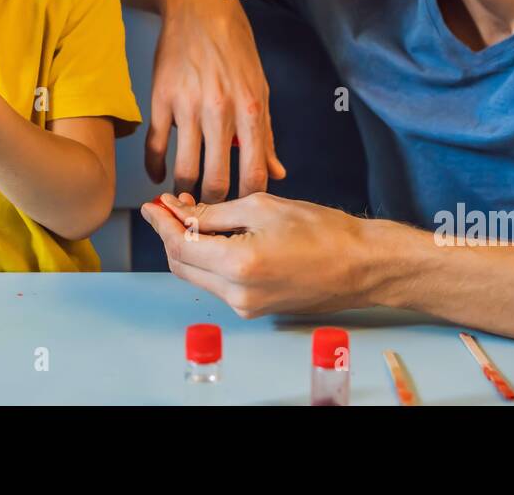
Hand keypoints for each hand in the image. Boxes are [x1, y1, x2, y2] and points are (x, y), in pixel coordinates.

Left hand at [139, 191, 378, 317]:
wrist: (360, 264)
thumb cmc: (322, 231)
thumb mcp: (262, 207)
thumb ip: (215, 213)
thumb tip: (181, 211)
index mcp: (237, 265)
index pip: (179, 245)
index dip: (162, 222)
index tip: (153, 204)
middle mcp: (237, 294)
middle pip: (181, 265)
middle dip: (171, 234)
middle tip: (171, 206)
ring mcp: (245, 306)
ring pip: (197, 275)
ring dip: (189, 247)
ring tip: (194, 215)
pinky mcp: (254, 309)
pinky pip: (218, 283)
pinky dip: (209, 260)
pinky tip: (215, 237)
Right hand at [146, 0, 285, 201]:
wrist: (200, 6)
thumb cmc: (235, 47)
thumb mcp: (259, 87)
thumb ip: (266, 134)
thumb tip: (277, 172)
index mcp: (250, 108)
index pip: (254, 173)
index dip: (248, 200)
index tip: (243, 211)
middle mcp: (220, 110)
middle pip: (217, 180)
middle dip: (214, 204)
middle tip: (211, 211)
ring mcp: (187, 105)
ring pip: (184, 169)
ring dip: (184, 191)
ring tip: (185, 198)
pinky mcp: (160, 98)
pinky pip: (155, 146)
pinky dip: (156, 167)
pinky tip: (160, 174)